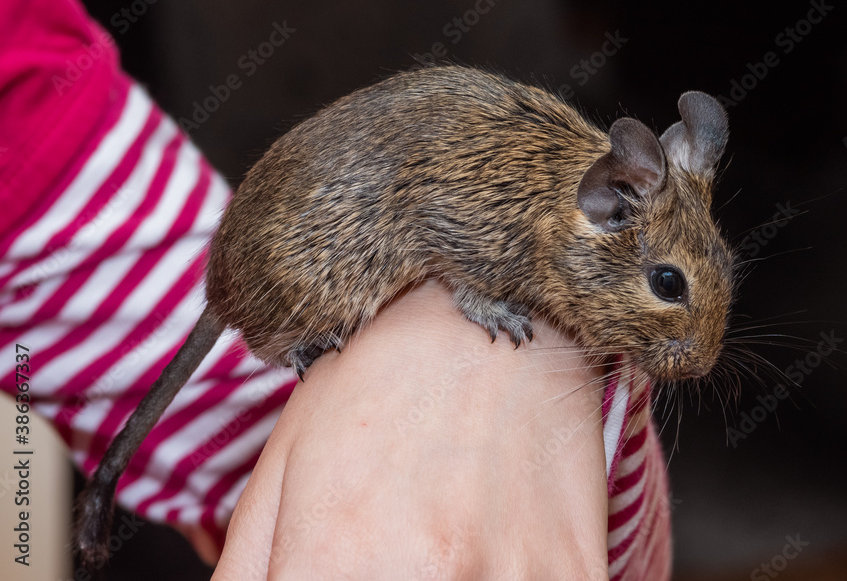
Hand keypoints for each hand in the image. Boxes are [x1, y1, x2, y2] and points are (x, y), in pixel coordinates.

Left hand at [212, 280, 609, 579]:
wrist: (496, 311)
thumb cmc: (388, 377)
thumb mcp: (283, 468)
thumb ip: (248, 572)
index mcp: (337, 562)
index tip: (330, 579)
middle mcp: (429, 575)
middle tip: (390, 555)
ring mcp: (515, 579)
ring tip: (441, 548)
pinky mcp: (578, 573)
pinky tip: (490, 554)